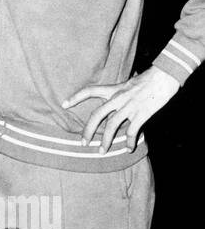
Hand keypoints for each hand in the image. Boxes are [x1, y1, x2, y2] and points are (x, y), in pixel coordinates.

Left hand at [62, 66, 180, 152]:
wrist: (165, 76)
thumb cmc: (150, 79)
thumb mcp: (130, 83)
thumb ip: (121, 92)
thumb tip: (117, 99)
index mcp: (114, 89)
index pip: (90, 91)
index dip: (76, 97)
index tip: (64, 104)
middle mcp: (118, 98)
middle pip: (96, 115)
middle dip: (88, 130)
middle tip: (84, 143)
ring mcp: (129, 107)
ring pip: (112, 126)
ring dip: (106, 141)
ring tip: (102, 151)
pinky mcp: (141, 114)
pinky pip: (132, 132)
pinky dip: (129, 142)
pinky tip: (128, 149)